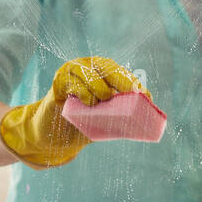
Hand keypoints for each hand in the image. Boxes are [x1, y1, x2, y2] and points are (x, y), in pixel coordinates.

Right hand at [0, 56, 149, 167]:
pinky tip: (89, 102)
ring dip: (99, 87)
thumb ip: (121, 112)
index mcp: (101, 72)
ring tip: (103, 100)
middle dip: (121, 80)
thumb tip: (145, 115)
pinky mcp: (57, 83)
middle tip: (131, 93)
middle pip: (106, 67)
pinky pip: (70, 83)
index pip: (119, 72)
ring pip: (88, 74)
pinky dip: (82, 92)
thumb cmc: (84, 122)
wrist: (55, 134)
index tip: (145, 96)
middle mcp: (86, 67)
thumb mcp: (106, 118)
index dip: (133, 82)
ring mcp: (70, 73)